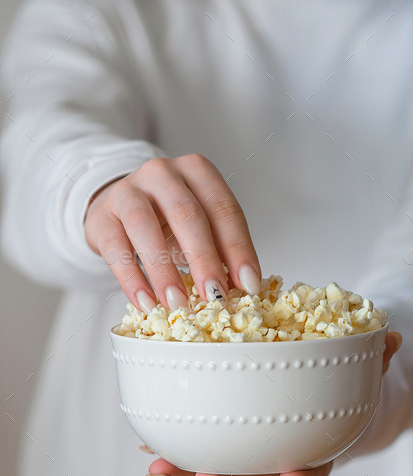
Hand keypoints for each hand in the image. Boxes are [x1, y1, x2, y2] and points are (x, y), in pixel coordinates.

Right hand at [84, 154, 261, 310]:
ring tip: (178, 304)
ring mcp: (127, 190)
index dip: (238, 248)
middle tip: (215, 296)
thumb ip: (220, 248)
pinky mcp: (101, 216)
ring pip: (145, 227)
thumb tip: (244, 286)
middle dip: (204, 260)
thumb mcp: (199, 226)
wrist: (117, 208)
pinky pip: (114, 248)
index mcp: (197, 171)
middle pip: (187, 215)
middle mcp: (162, 173)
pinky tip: (145, 302)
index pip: (224, 209)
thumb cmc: (167, 219)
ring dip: (164, 271)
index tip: (248, 283)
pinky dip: (131, 279)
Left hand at [142, 332, 401, 475]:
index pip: (312, 471)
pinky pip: (204, 467)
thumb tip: (391, 335)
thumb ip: (374, 359)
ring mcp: (254, 473)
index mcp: (317, 453)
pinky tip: (152, 449)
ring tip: (161, 467)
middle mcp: (283, 471)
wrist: (320, 416)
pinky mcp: (230, 463)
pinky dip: (179, 462)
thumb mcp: (359, 376)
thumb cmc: (337, 395)